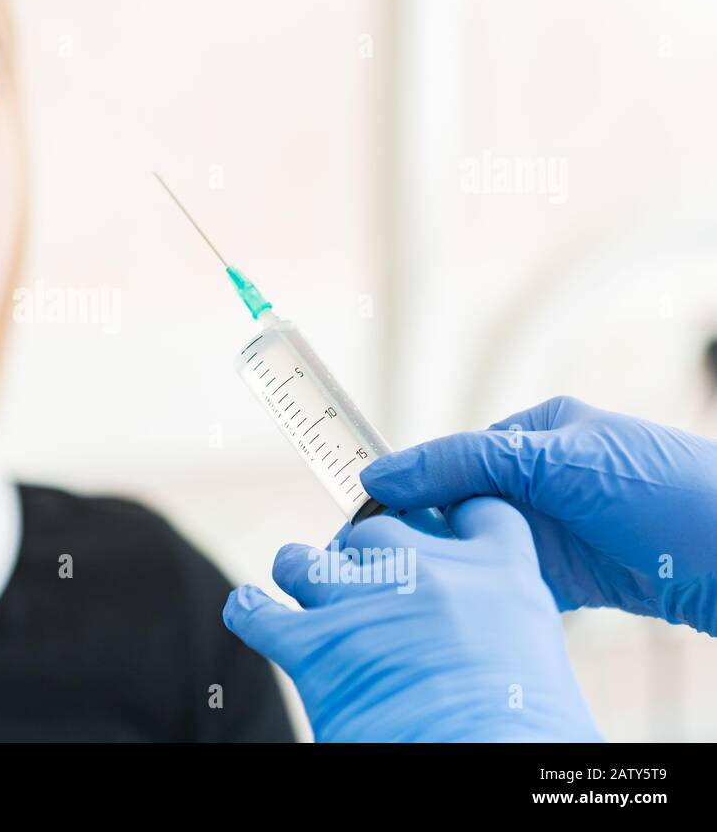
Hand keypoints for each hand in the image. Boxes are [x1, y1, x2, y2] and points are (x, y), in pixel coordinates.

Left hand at [223, 498, 600, 741]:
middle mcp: (428, 573)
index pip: (478, 513)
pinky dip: (250, 612)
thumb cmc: (525, 738)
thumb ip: (510, 632)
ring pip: (307, 561)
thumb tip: (494, 649)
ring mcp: (364, 601)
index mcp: (501, 577)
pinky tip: (250, 611)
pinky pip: (259, 612)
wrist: (477, 766)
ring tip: (306, 594)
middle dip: (365, 557)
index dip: (451, 516)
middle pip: (378, 531)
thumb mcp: (542, 669)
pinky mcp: (313, 644)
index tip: (436, 529)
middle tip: (365, 591)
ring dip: (304, 576)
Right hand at [360, 396, 716, 636]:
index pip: (453, 456)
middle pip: (460, 504)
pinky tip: (467, 599)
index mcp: (537, 432)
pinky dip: (485, 590)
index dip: (412, 487)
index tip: (372, 517)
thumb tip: (381, 476)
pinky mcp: (567, 574)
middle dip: (429, 531)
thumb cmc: (660, 490)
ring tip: (421, 582)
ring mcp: (553, 526)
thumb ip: (462, 463)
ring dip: (456, 564)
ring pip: (478, 545)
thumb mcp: (551, 460)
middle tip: (389, 558)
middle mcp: (541, 477)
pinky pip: (507, 580)